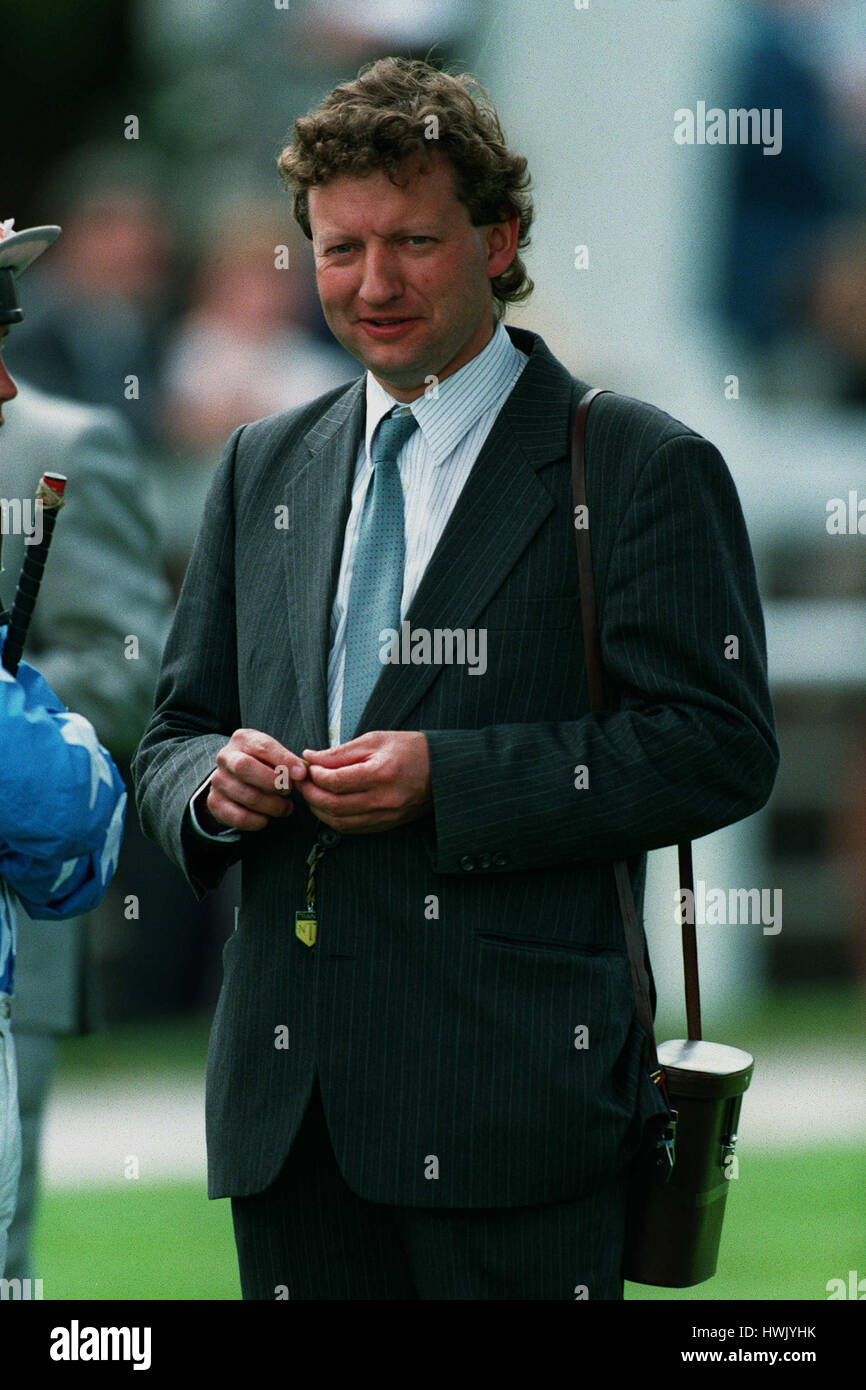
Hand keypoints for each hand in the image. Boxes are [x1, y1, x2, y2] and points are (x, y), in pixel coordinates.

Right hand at [199, 728, 307, 832]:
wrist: (233, 779)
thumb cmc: (261, 764)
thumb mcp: (273, 754)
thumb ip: (288, 761)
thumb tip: (302, 773)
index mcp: (242, 740)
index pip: (263, 747)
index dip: (284, 761)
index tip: (301, 774)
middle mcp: (226, 757)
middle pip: (244, 768)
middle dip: (272, 782)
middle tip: (288, 790)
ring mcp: (218, 780)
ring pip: (246, 795)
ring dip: (272, 805)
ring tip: (285, 807)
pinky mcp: (215, 802)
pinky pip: (238, 816)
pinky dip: (257, 821)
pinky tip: (266, 818)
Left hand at [297, 730, 431, 833]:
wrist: (443, 770)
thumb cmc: (411, 750)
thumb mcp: (375, 740)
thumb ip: (341, 752)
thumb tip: (311, 757)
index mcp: (381, 773)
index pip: (335, 781)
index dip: (315, 775)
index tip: (308, 766)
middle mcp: (383, 799)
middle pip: (333, 805)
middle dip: (311, 794)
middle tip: (303, 781)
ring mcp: (385, 816)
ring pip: (339, 821)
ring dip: (319, 809)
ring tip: (312, 793)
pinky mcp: (386, 825)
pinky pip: (351, 828)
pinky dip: (334, 819)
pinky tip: (328, 806)